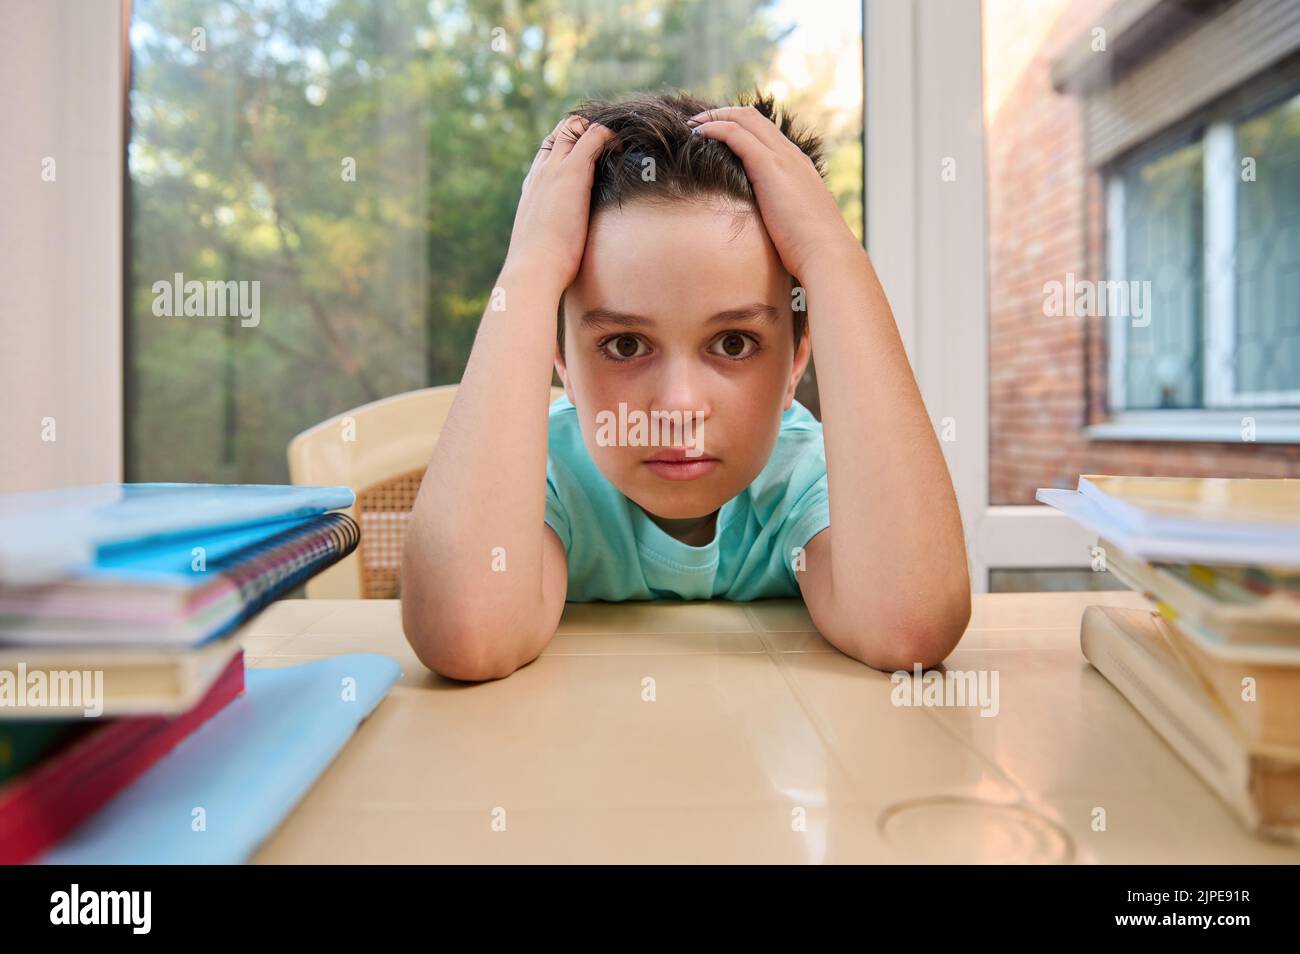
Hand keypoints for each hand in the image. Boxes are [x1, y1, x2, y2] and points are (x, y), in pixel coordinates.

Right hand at [501, 114, 617, 290]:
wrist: (533, 268)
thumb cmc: (541, 267)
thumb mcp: (545, 245)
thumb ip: (554, 236)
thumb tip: (565, 252)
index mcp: (533, 189)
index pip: (548, 153)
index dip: (569, 148)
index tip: (591, 158)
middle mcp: (540, 173)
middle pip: (559, 133)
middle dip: (584, 131)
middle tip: (609, 145)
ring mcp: (554, 170)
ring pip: (573, 127)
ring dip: (597, 129)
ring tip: (619, 144)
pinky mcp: (571, 172)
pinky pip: (593, 136)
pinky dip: (610, 135)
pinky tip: (624, 148)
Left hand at [687, 106, 858, 279]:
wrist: (827, 254)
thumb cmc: (810, 251)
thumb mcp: (793, 226)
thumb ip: (779, 218)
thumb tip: (765, 232)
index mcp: (798, 168)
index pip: (766, 133)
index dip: (738, 127)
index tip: (714, 135)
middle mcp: (791, 156)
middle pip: (753, 117)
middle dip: (722, 114)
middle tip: (696, 123)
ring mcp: (782, 158)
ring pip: (744, 119)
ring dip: (714, 117)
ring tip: (691, 125)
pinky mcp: (770, 166)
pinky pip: (736, 134)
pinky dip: (714, 129)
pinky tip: (697, 135)